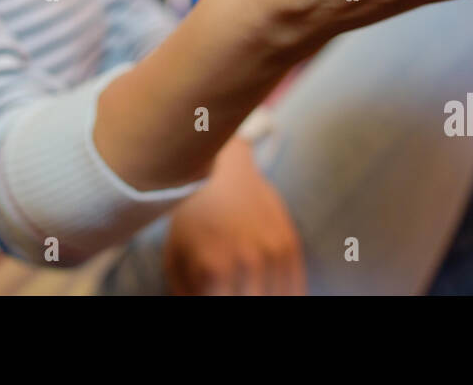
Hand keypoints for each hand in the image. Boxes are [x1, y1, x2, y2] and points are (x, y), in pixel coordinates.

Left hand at [162, 137, 305, 294]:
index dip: (216, 302)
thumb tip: (195, 304)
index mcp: (217, 268)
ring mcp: (274, 251)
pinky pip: (296, 285)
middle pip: (253, 301)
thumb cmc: (192, 215)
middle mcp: (249, 261)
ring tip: (252, 291)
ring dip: (266, 296)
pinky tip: (279, 295)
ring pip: (278, 297)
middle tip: (233, 290)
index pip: (222, 305)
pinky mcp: (290, 242)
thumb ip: (185, 292)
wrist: (222, 168)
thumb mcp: (175, 253)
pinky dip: (289, 295)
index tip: (214, 294)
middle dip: (239, 296)